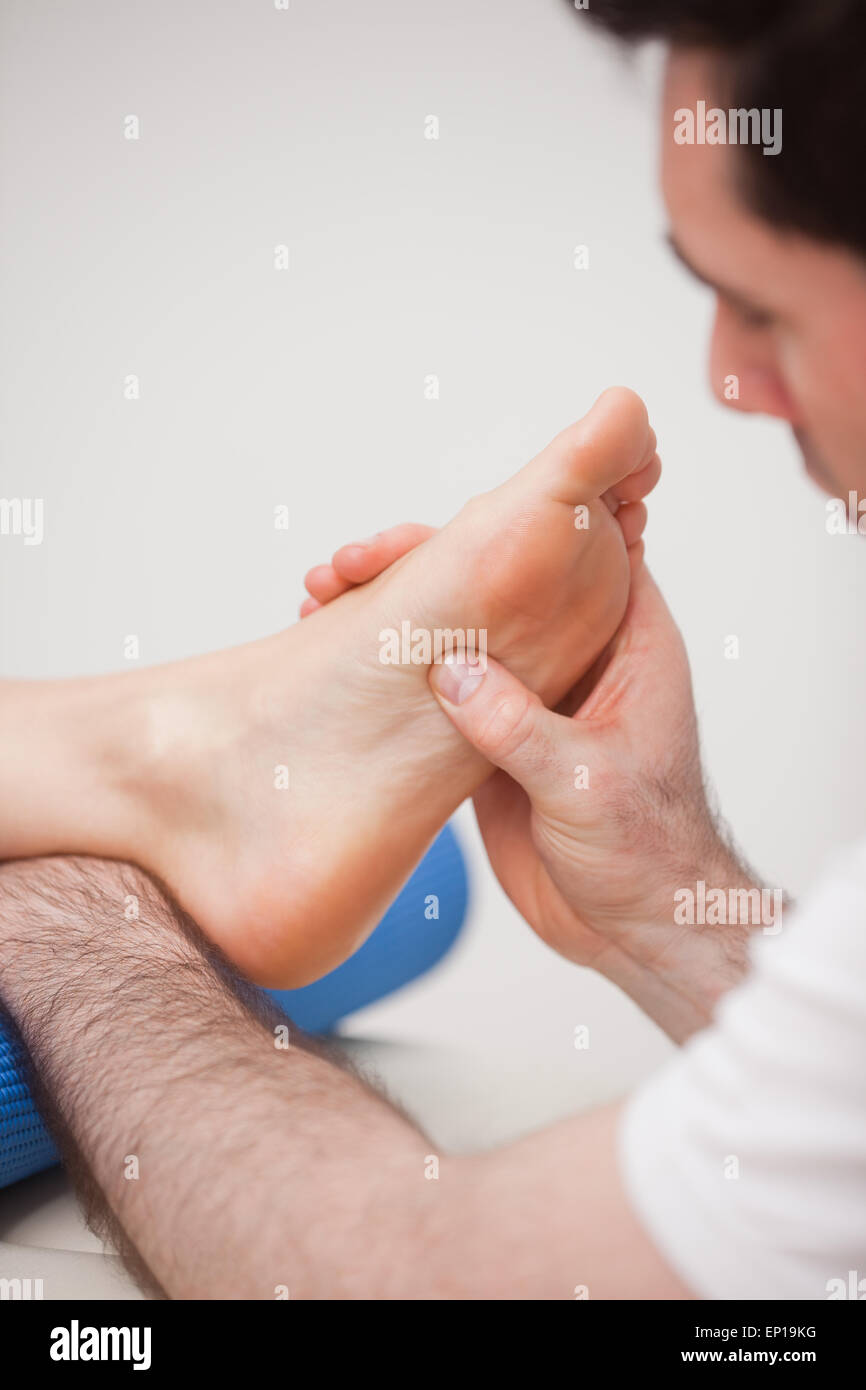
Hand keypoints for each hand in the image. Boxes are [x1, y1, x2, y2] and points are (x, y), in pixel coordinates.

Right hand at [301, 516, 758, 1040]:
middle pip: (498, 576)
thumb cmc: (648, 852)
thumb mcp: (586, 780)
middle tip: (356, 563)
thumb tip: (450, 665)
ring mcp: (527, 693)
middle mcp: (575, 654)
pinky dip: (390, 664)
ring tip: (325, 594)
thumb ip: (517, 725)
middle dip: (426, 558)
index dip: (523, 519)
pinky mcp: (487, 735)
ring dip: (397, 607)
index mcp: (627, 645)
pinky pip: (436, 682)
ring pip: (458, 624)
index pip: (580, 549)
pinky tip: (339, 650)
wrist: (633, 930)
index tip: (459, 511)